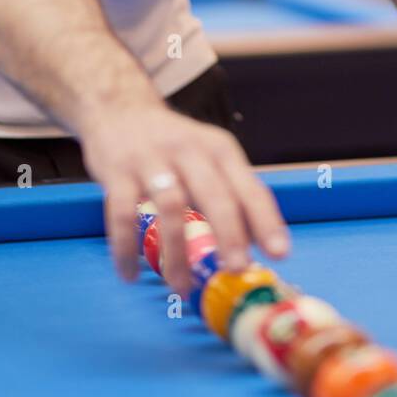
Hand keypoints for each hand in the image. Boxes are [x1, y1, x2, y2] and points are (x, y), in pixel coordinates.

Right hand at [78, 102, 289, 295]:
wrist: (120, 108)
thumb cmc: (174, 144)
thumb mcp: (209, 155)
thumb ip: (232, 192)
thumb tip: (258, 242)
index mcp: (219, 150)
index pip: (250, 186)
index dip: (266, 221)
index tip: (280, 253)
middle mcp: (189, 151)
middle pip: (214, 194)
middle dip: (229, 234)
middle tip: (237, 269)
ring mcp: (151, 159)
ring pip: (171, 206)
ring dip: (177, 252)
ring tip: (182, 287)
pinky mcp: (117, 171)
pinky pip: (122, 214)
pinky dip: (126, 248)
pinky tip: (130, 274)